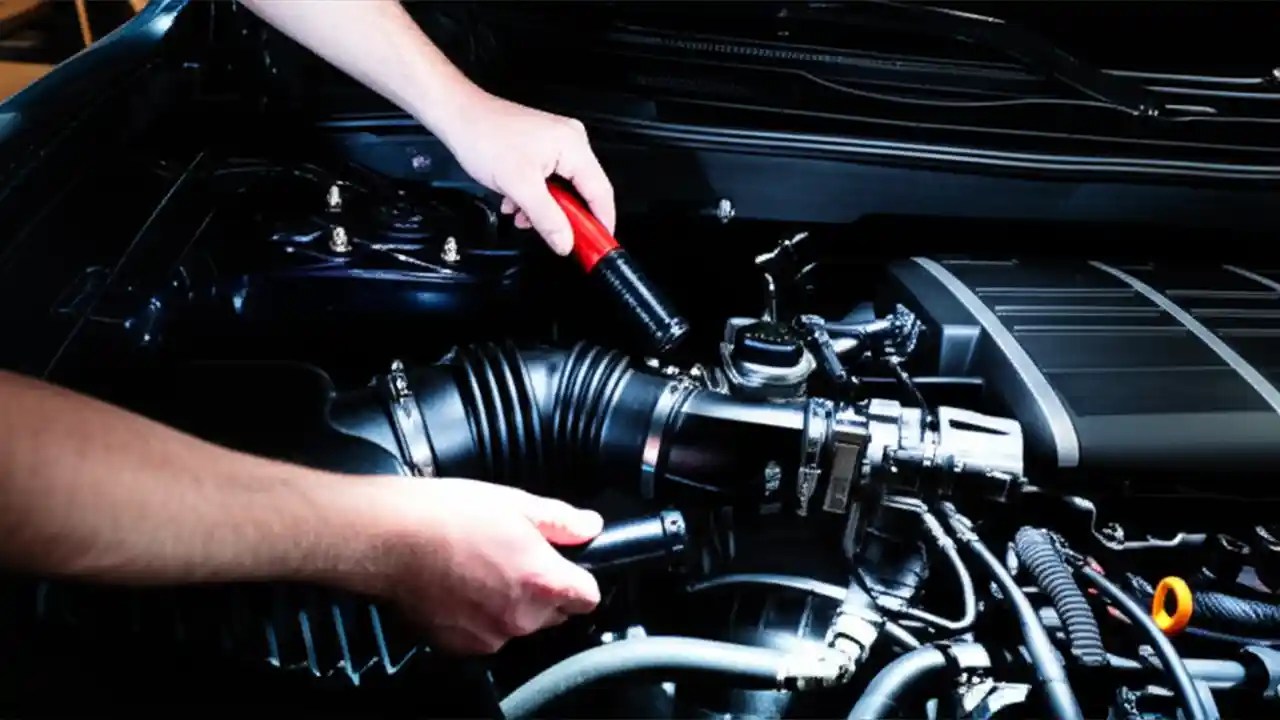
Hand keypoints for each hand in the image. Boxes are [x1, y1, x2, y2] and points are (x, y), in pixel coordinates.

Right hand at [375, 478, 602, 654]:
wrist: (387, 540)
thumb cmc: (446, 515)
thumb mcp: (514, 503)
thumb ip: (560, 521)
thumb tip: (590, 526)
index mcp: (543, 581)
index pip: (588, 597)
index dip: (580, 579)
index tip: (567, 567)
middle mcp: (521, 617)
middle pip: (554, 614)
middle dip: (544, 591)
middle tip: (515, 557)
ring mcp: (490, 636)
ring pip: (519, 625)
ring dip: (510, 605)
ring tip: (481, 570)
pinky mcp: (460, 646)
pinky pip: (486, 634)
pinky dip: (479, 617)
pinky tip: (460, 588)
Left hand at [430, 91, 615, 255]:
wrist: (458, 116)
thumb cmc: (485, 137)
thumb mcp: (519, 186)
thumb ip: (547, 218)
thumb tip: (565, 241)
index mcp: (574, 146)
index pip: (600, 192)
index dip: (601, 223)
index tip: (599, 247)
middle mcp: (571, 142)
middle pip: (582, 192)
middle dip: (563, 216)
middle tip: (557, 238)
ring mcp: (556, 143)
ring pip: (561, 190)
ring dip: (542, 209)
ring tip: (520, 213)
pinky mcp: (540, 148)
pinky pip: (547, 181)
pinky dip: (532, 197)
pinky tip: (514, 200)